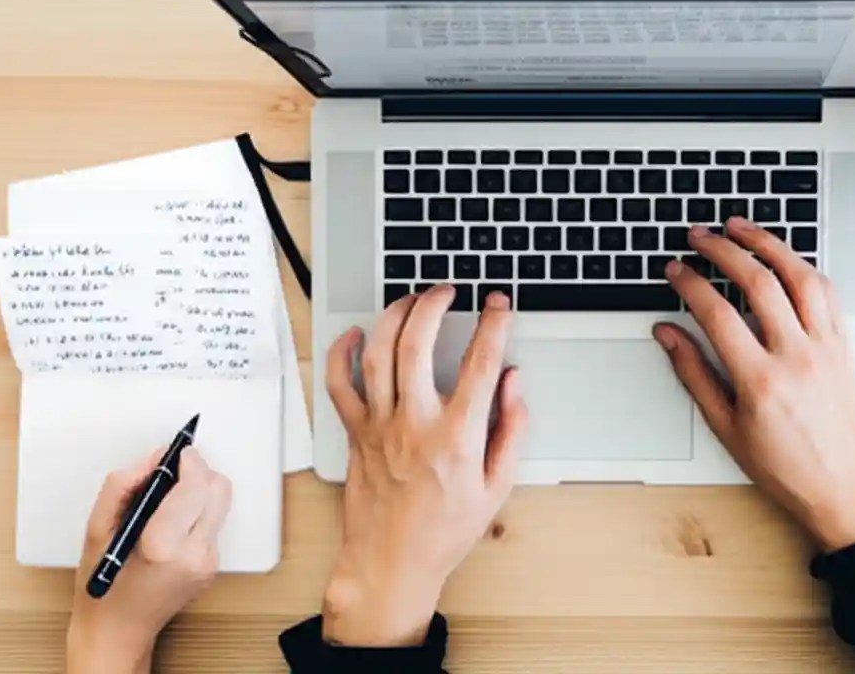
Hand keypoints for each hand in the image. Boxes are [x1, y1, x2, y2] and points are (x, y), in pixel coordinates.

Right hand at [67, 448, 231, 673]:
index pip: (194, 486)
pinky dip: (198, 512)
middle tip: (174, 468)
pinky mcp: (213, 565)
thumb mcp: (97, 530)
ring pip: (220, 504)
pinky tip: (173, 520)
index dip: (189, 460)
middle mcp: (194, 554)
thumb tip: (152, 460)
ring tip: (170, 495)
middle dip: (199, 471)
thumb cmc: (103, 586)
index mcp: (163, 546)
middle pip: (218, 490)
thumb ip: (122, 486)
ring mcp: (208, 562)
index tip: (179, 450)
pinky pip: (214, 523)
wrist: (118, 630)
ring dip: (200, 490)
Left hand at [322, 286, 526, 645]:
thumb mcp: (497, 487)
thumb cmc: (444, 531)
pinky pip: (340, 383)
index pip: (480, 363)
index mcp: (456, 437)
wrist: (391, 563)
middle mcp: (414, 424)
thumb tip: (514, 383)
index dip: (494, 324)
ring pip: (378, 352)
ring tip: (410, 300)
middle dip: (433, 303)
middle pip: (418, 343)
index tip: (499, 305)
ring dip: (394, 316)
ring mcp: (379, 426)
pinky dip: (343, 353)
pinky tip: (356, 334)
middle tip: (446, 290)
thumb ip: (511, 429)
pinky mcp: (354, 434)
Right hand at [654, 217, 854, 551]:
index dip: (690, 284)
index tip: (675, 271)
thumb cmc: (785, 467)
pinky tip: (783, 257)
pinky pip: (826, 292)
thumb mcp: (725, 427)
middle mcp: (797, 357)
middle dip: (724, 250)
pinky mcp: (844, 346)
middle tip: (700, 236)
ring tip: (741, 227)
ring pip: (800, 276)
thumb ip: (693, 373)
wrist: (844, 487)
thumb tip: (668, 334)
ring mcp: (826, 347)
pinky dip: (802, 266)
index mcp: (761, 381)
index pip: (717, 314)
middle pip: (758, 283)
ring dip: (768, 244)